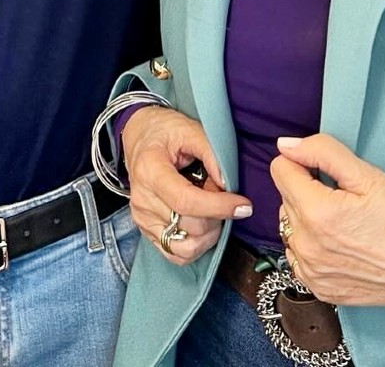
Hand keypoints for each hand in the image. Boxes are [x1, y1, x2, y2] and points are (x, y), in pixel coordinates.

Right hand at [121, 106, 250, 266]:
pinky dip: (196, 246)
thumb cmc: (166, 131)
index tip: (243, 205)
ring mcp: (142, 218)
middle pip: (189, 226)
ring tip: (213, 210)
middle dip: (217, 215)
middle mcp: (142, 199)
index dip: (219, 207)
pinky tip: (204, 225)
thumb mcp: (191, 129)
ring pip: (185, 246)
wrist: (140, 136)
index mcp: (150, 170)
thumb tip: (228, 184)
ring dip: (209, 234)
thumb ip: (211, 153)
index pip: (186, 201)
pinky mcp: (146, 231)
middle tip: (223, 195)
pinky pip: (175, 254)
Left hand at [272, 134, 384, 309]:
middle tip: (343, 196)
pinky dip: (312, 245)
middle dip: (307, 189)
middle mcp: (307, 247)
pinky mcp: (322, 290)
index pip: (280, 170)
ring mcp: (313, 272)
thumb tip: (285, 145)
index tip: (325, 171)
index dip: (303, 162)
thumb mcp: (367, 175)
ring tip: (343, 220)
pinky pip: (299, 256)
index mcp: (316, 213)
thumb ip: (321, 151)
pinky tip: (339, 242)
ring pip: (290, 226)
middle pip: (285, 197)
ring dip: (306, 217)